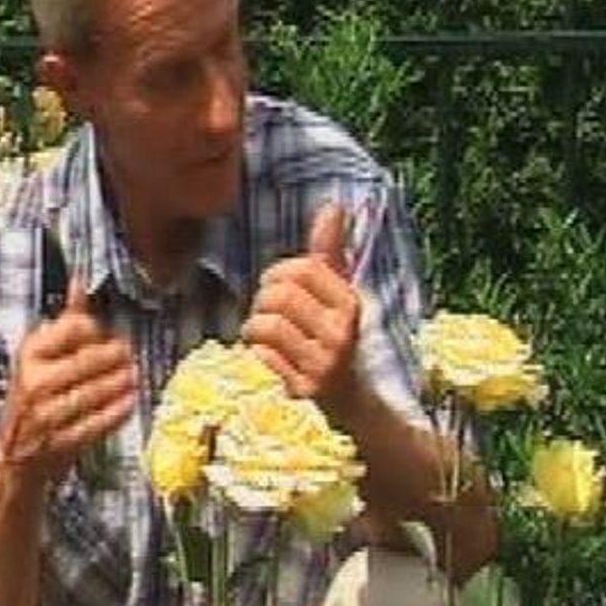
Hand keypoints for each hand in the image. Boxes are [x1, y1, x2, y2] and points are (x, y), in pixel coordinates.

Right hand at [0, 276, 138, 488]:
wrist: (13, 456)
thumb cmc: (34, 397)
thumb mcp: (42, 355)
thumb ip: (67, 321)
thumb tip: (81, 281)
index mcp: (30, 354)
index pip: (74, 328)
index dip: (98, 331)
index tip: (110, 335)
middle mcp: (34, 381)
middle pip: (89, 360)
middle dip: (117, 357)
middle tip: (130, 356)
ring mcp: (45, 414)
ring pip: (95, 392)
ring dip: (121, 384)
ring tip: (135, 377)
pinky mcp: (59, 442)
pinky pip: (96, 423)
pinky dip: (117, 412)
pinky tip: (130, 403)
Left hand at [241, 202, 363, 414]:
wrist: (351, 399)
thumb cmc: (334, 335)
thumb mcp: (337, 293)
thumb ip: (329, 251)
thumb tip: (333, 205)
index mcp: (350, 302)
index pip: (304, 269)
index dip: (279, 272)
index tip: (276, 284)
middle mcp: (341, 331)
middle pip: (280, 295)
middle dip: (262, 300)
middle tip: (265, 311)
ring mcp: (324, 363)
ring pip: (267, 325)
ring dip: (254, 328)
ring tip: (261, 333)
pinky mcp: (306, 388)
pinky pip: (264, 356)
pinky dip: (258, 353)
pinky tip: (267, 355)